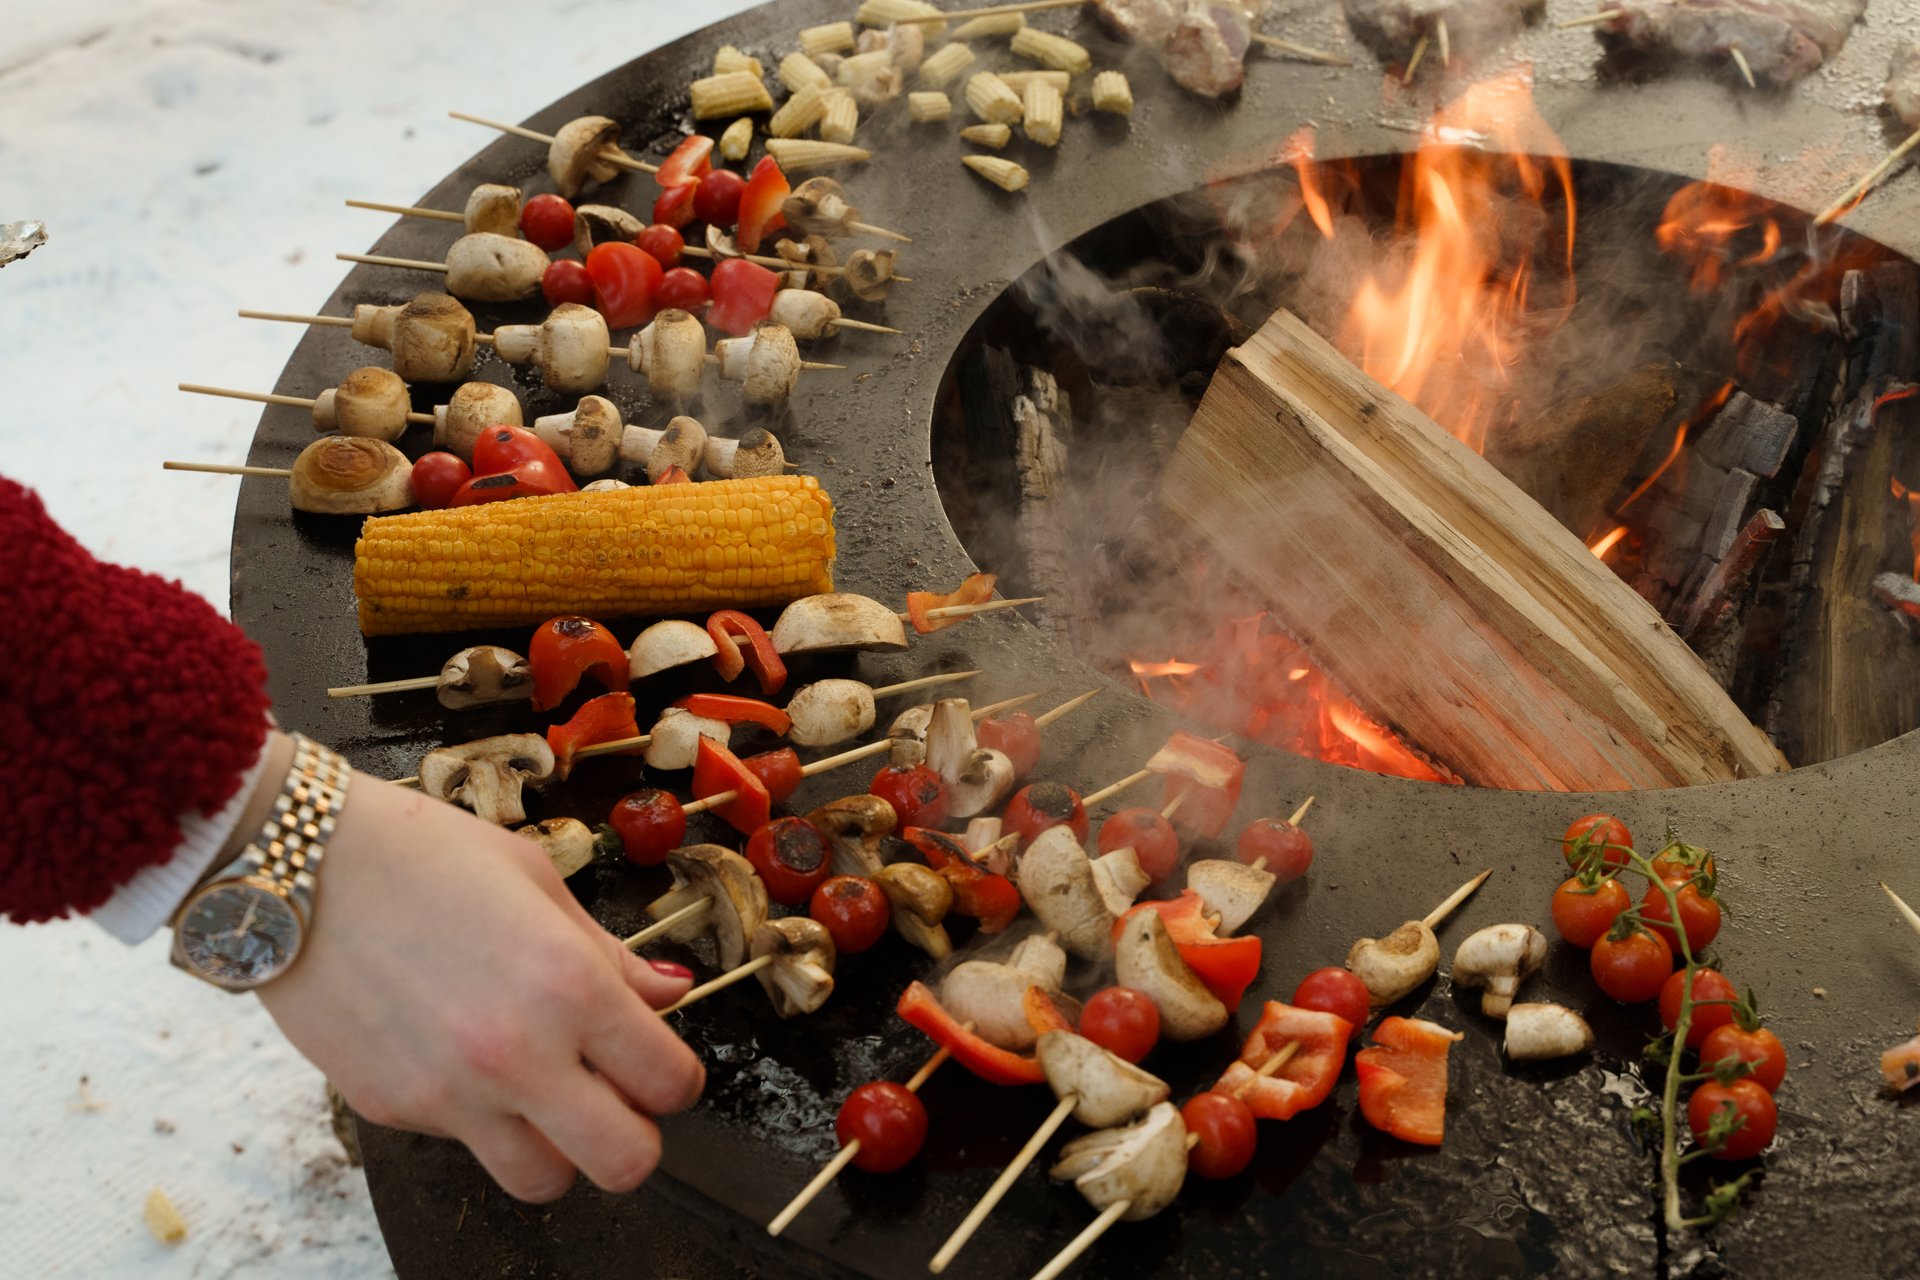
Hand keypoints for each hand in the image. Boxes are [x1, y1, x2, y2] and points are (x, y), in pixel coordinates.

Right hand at [257, 771, 703, 1201]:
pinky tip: (462, 1058)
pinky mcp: (393, 1111)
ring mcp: (451, 1095)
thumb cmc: (420, 855)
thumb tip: (669, 993)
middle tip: (614, 1095)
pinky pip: (465, 1145)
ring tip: (543, 1093)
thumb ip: (610, 954)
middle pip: (625, 1163)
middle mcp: (517, 1054)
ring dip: (559, 1146)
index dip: (676, 1079)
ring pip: (544, 1180)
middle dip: (634, 1134)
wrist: (296, 863)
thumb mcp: (539, 881)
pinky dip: (481, 1121)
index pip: (669, 1083)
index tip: (661, 1064)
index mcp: (569, 986)